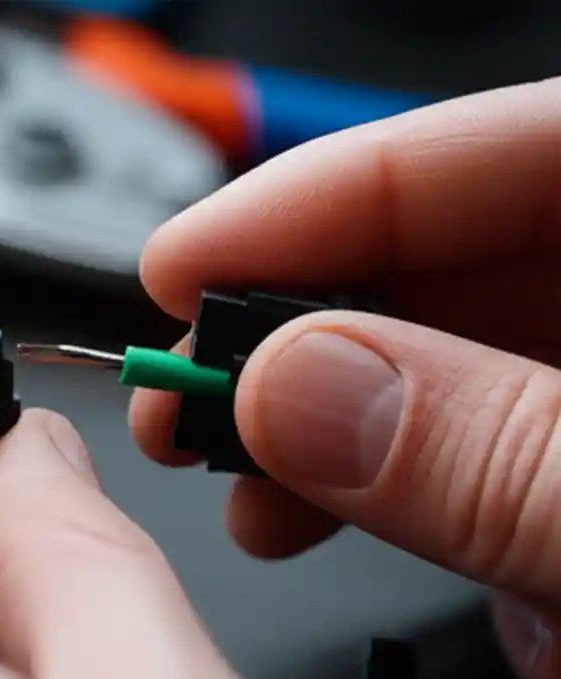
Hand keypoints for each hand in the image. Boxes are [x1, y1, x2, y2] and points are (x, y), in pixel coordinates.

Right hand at [130, 77, 560, 678]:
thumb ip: (504, 457)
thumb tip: (298, 386)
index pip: (507, 152)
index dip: (326, 191)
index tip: (184, 260)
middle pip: (437, 256)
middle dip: (282, 312)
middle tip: (173, 374)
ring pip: (414, 357)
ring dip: (288, 407)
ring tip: (205, 457)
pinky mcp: (556, 494)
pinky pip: (427, 448)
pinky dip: (337, 478)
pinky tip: (283, 509)